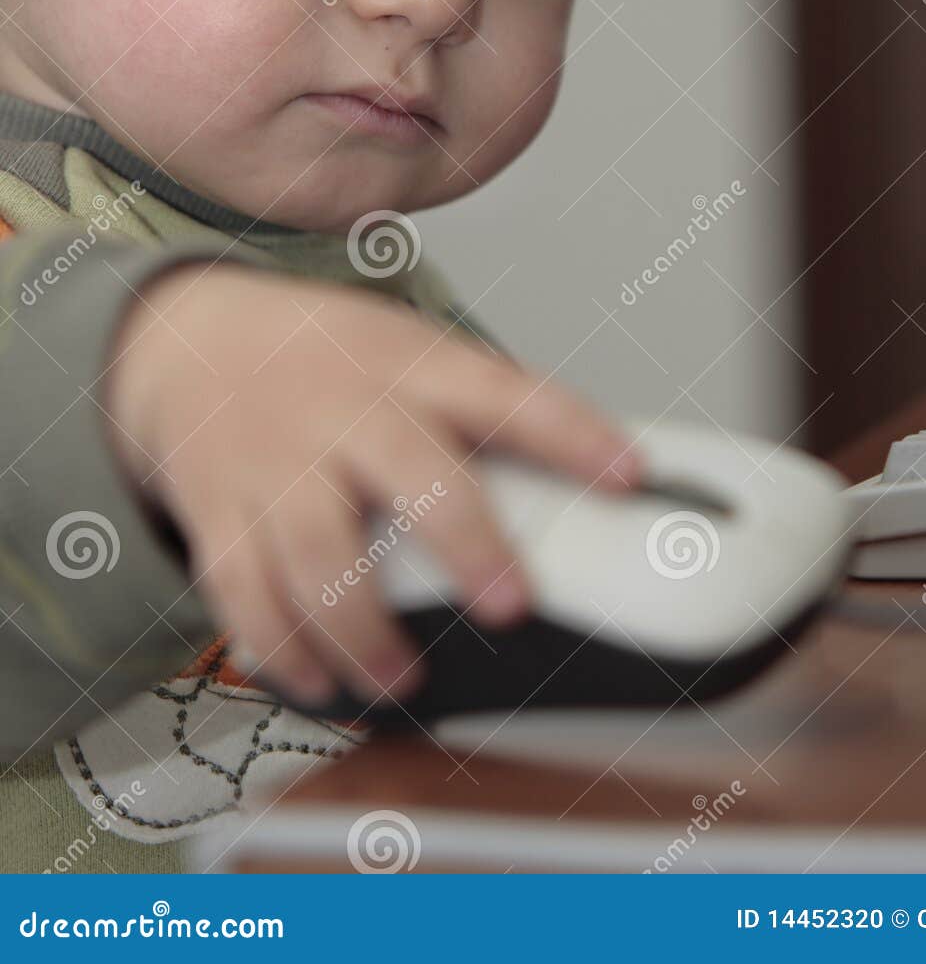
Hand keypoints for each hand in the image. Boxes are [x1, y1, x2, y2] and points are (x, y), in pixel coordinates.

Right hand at [103, 259, 640, 708]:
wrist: (196, 340)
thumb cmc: (333, 361)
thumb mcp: (415, 356)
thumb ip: (488, 417)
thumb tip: (601, 496)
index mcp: (415, 368)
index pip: (507, 393)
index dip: (572, 433)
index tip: (631, 475)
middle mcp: (348, 411)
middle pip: (411, 473)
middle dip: (466, 541)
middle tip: (509, 606)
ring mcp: (278, 462)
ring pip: (315, 551)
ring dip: (362, 630)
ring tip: (404, 679)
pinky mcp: (220, 511)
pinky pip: (240, 590)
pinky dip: (279, 649)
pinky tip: (319, 684)